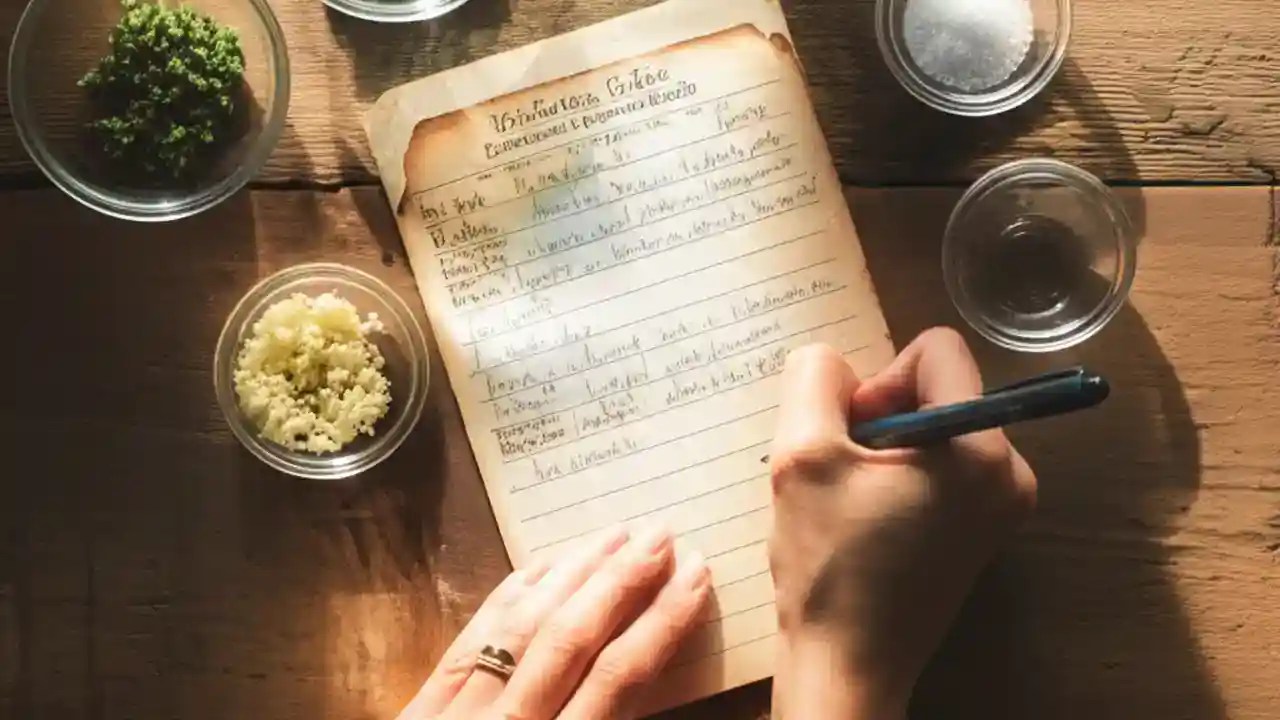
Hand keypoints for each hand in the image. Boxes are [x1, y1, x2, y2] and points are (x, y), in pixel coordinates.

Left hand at [397, 525, 709, 719]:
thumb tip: (643, 681)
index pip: (619, 680)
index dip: (662, 622)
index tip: (696, 576)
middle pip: (571, 639)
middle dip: (621, 582)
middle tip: (662, 534)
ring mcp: (456, 718)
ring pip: (521, 628)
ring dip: (573, 574)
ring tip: (615, 534)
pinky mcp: (419, 710)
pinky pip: (472, 638)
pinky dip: (512, 595)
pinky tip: (545, 564)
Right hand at [768, 329, 1036, 718]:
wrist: (847, 664)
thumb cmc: (827, 566)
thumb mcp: (800, 456)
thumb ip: (813, 378)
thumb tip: (835, 363)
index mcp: (981, 449)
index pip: (937, 350)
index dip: (880, 380)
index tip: (853, 437)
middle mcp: (1011, 473)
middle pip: (939, 388)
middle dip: (881, 419)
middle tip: (845, 477)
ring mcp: (1004, 505)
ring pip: (935, 426)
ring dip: (885, 451)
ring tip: (853, 504)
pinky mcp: (985, 528)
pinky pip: (941, 465)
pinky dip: (900, 478)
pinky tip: (868, 521)